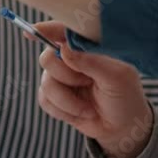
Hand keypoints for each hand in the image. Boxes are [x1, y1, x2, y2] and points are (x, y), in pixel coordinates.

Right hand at [34, 21, 154, 157]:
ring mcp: (62, 77)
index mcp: (88, 46)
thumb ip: (91, 61)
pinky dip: (63, 111)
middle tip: (87, 83)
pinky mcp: (55, 96)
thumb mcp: (116, 77)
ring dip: (68, 100)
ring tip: (89, 107)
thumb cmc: (125, 96)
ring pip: (46, 82)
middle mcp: (71, 58)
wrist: (122, 128)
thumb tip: (64, 49)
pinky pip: (44, 100)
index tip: (31, 33)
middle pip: (48, 58)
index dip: (46, 29)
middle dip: (67, 76)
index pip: (64, 31)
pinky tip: (81, 113)